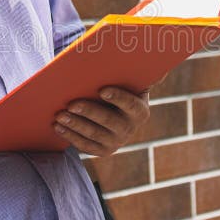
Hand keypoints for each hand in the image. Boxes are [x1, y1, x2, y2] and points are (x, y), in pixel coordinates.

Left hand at [53, 71, 169, 156]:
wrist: (115, 113)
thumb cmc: (119, 89)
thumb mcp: (131, 82)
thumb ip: (142, 72)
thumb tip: (161, 68)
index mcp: (140, 111)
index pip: (130, 104)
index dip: (118, 97)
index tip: (102, 90)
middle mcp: (130, 129)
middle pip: (108, 121)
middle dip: (89, 112)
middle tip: (71, 104)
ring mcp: (116, 142)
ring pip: (93, 134)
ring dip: (75, 124)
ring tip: (59, 115)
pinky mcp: (102, 151)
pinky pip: (85, 145)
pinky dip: (70, 136)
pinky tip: (58, 126)